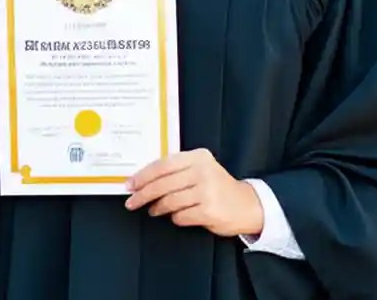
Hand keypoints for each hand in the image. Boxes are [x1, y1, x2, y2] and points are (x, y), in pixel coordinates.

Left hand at [124, 148, 263, 237]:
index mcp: (198, 157)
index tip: (130, 184)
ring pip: (169, 201)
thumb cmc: (217, 186)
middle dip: (143, 194)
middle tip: (132, 202)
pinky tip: (176, 216)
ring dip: (158, 208)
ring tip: (154, 210)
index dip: (143, 176)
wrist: (246, 205)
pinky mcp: (209, 211)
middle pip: (162, 184)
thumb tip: (142, 180)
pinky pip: (180, 216)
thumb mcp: (200, 169)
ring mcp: (207, 192)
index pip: (163, 165)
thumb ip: (176, 170)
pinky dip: (175, 218)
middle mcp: (203, 171)